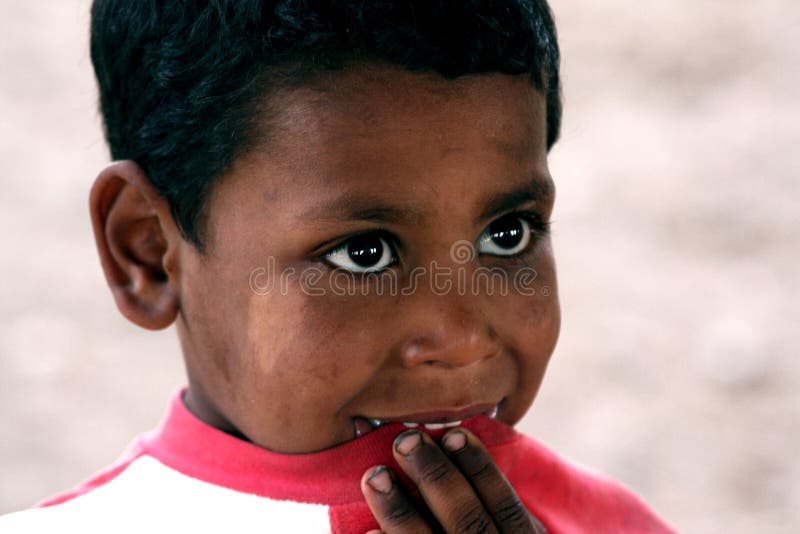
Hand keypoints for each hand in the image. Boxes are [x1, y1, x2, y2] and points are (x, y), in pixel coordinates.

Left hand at [360, 428, 547, 532]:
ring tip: (375, 476)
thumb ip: (490, 500)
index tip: (452, 432)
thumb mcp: (513, 531)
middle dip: (435, 478)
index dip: (481, 467)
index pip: (505, 506)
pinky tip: (368, 532)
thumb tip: (450, 437)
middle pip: (468, 523)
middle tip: (404, 441)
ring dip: (401, 512)